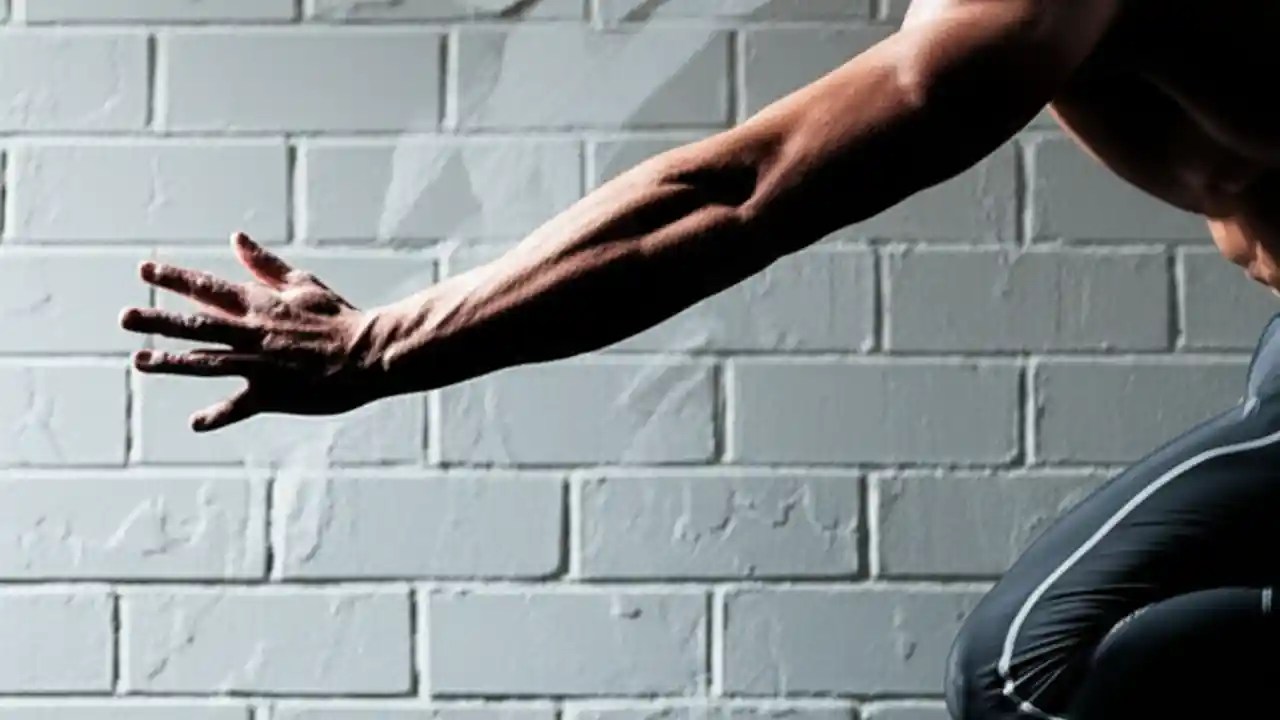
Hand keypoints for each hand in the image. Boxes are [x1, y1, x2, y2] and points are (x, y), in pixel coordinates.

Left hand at [120, 233, 384, 432]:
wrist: (369, 354)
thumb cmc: (339, 317)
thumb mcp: (302, 283)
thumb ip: (266, 265)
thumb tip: (237, 239)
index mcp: (261, 305)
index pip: (209, 287)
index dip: (175, 278)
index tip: (146, 270)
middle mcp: (252, 334)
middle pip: (196, 324)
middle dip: (157, 319)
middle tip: (125, 316)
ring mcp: (258, 366)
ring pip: (205, 362)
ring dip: (170, 362)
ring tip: (139, 361)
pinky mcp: (272, 394)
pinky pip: (238, 406)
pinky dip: (217, 415)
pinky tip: (195, 422)